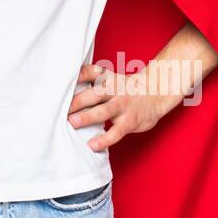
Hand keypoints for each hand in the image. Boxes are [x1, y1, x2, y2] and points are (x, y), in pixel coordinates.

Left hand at [66, 62, 180, 151]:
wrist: (156, 93)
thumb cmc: (126, 88)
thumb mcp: (111, 79)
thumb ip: (92, 83)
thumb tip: (64, 92)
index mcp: (107, 78)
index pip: (91, 72)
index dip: (78, 75)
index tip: (62, 80)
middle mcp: (114, 90)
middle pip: (94, 93)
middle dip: (77, 101)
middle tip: (61, 108)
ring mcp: (122, 106)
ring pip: (103, 111)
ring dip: (87, 117)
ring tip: (72, 123)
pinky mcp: (129, 121)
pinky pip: (116, 132)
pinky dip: (104, 139)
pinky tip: (92, 145)